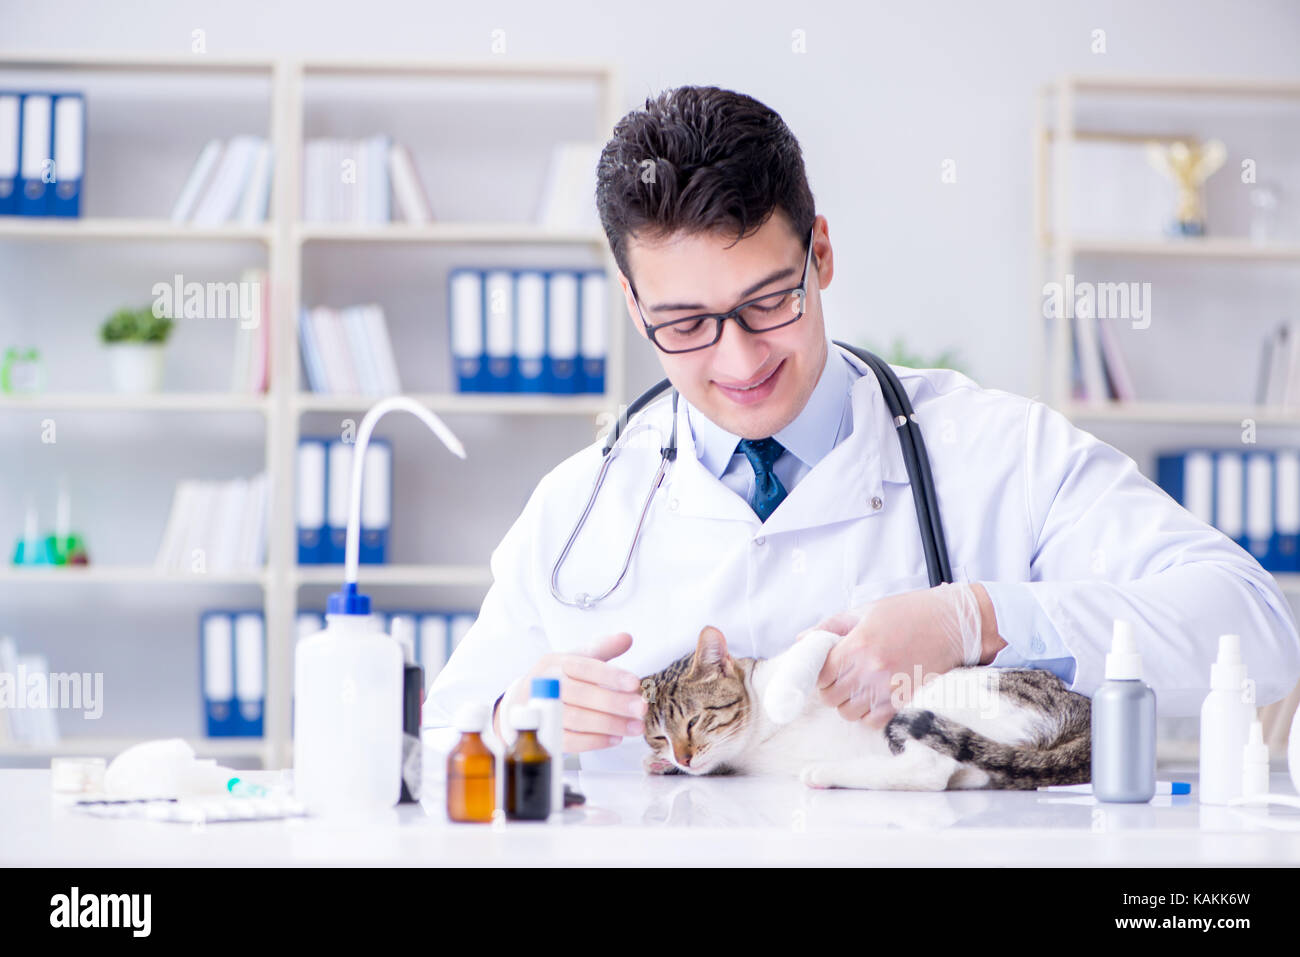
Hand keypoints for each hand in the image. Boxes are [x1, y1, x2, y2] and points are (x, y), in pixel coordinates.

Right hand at [494, 632, 646, 752]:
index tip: (634, 683)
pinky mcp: (544, 735)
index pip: (584, 666)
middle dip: (614, 702)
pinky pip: (569, 741)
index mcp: (555, 663)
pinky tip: (616, 738)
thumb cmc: (557, 679)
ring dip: (609, 724)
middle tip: (640, 708)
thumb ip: (602, 649)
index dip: (610, 675)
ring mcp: (542, 711)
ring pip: (576, 718)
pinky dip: (595, 741)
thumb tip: (626, 638)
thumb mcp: (576, 659)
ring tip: (635, 726)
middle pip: (580, 694)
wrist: (522, 704)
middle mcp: (545, 685)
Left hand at [795, 582, 984, 728]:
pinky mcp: (906, 703)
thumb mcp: (866, 611)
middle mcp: (872, 671)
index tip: (827, 667)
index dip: (820, 672)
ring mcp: (890, 690)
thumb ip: (830, 627)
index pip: (820, 674)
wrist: (956, 624)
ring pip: (849, 713)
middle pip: (831, 697)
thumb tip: (802, 640)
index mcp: (859, 645)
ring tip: (859, 686)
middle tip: (841, 676)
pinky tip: (875, 697)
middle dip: (831, 688)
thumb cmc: (910, 612)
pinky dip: (868, 714)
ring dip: (849, 702)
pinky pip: (873, 722)